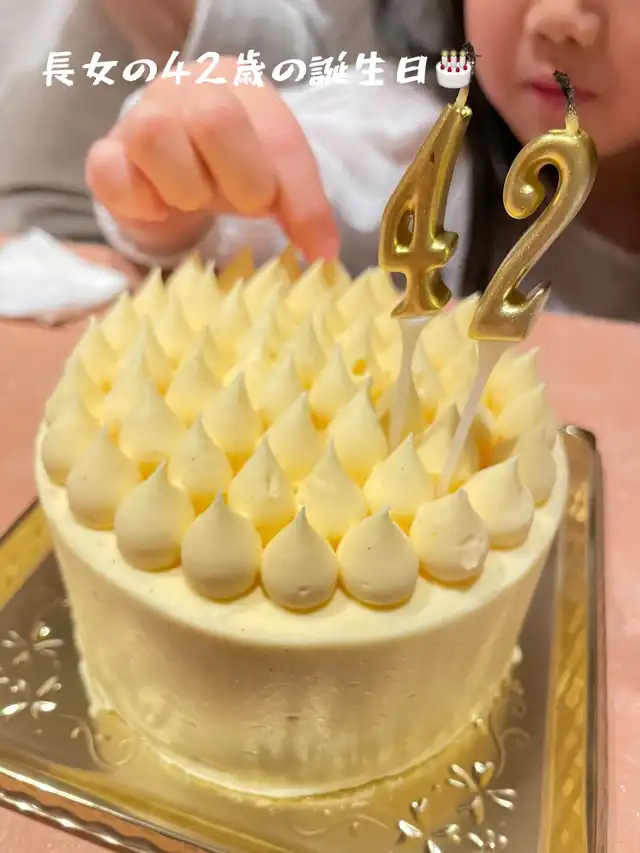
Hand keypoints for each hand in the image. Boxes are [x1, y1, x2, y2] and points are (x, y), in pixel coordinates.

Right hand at [86, 57, 338, 260]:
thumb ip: (299, 208)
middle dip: (242, 182)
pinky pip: (110, 171)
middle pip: (216, 120)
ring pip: (155, 136)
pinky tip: (159, 209)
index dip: (302, 202)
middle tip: (245, 208)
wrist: (172, 167)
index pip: (280, 138)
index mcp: (243, 87)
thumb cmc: (230, 170)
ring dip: (187, 188)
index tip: (315, 250)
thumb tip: (323, 257)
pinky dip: (140, 201)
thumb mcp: (274, 182)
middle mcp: (188, 87)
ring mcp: (139, 114)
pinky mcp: (105, 154)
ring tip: (196, 201)